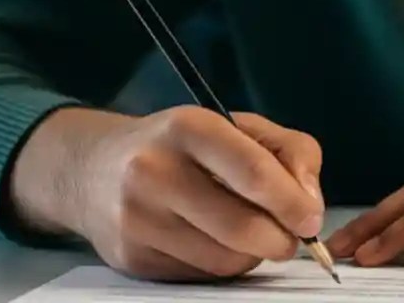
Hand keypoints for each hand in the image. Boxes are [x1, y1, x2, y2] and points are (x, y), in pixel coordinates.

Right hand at [11, 107, 324, 281]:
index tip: (311, 219)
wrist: (91, 169)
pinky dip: (220, 265)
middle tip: (290, 236)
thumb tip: (310, 202)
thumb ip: (290, 151)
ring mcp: (138, 219)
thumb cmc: (179, 146)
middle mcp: (155, 171)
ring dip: (252, 255)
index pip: (253, 172)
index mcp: (188, 127)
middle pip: (242, 227)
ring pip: (224, 260)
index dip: (292, 202)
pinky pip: (200, 276)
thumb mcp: (236, 127)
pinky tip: (211, 241)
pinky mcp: (131, 258)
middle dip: (280, 240)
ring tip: (248, 232)